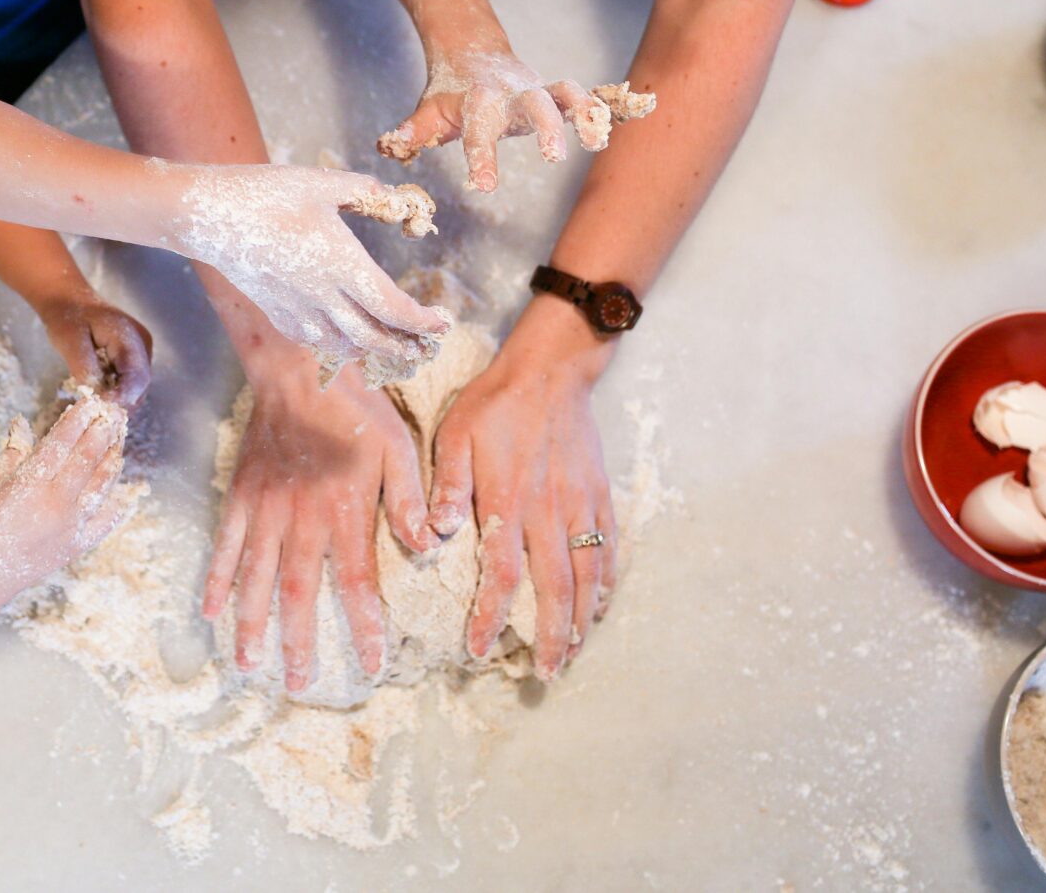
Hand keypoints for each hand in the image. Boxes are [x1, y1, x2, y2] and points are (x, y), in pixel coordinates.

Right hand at [0, 396, 133, 594]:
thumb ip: (13, 452)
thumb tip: (21, 422)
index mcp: (30, 484)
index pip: (61, 443)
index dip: (77, 420)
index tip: (91, 401)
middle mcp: (55, 503)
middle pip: (87, 459)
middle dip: (103, 432)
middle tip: (115, 412)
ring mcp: (70, 526)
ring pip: (101, 485)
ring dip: (113, 459)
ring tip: (121, 438)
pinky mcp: (76, 545)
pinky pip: (105, 522)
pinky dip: (118, 507)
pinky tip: (128, 492)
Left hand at [39, 294, 153, 407]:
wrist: (70, 301)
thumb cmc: (68, 317)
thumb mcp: (69, 341)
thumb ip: (83, 367)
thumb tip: (95, 396)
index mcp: (130, 337)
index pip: (137, 377)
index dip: (122, 397)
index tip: (100, 408)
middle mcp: (143, 345)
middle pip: (140, 386)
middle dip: (120, 402)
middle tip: (94, 410)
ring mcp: (142, 352)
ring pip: (137, 388)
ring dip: (118, 399)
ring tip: (95, 401)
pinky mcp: (134, 358)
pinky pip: (130, 382)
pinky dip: (116, 391)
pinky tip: (99, 391)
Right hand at [172, 165, 448, 374]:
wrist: (209, 215)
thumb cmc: (266, 192)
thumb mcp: (322, 181)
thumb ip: (364, 190)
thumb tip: (396, 197)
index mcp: (340, 263)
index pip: (392, 307)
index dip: (422, 321)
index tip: (442, 322)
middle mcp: (322, 294)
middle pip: (374, 336)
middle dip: (405, 344)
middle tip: (427, 344)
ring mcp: (296, 307)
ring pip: (344, 345)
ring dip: (373, 349)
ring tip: (393, 346)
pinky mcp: (276, 311)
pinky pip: (315, 340)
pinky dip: (338, 346)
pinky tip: (346, 339)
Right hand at [203, 360, 436, 692]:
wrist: (299, 364)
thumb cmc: (356, 404)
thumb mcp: (399, 446)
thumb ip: (409, 499)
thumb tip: (428, 546)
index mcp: (345, 512)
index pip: (357, 583)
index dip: (364, 627)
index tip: (372, 664)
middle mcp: (301, 520)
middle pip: (299, 594)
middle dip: (299, 643)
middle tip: (300, 684)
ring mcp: (265, 509)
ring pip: (255, 578)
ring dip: (251, 624)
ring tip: (249, 664)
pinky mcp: (241, 494)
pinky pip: (224, 544)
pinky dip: (215, 579)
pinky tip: (207, 611)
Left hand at [378, 47, 617, 192]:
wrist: (471, 53)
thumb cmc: (449, 96)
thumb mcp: (427, 112)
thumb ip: (411, 132)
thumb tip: (389, 147)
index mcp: (479, 104)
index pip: (479, 135)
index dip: (481, 159)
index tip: (484, 187)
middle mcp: (512, 97)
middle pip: (533, 107)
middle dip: (545, 127)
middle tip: (553, 155)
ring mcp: (538, 92)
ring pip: (567, 94)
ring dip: (586, 111)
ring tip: (601, 136)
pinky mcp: (557, 94)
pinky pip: (589, 96)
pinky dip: (612, 101)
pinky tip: (641, 107)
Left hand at [428, 302, 617, 679]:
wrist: (551, 370)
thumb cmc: (494, 403)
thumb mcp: (454, 434)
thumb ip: (447, 485)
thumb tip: (437, 533)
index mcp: (508, 500)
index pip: (502, 574)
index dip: (490, 616)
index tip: (478, 649)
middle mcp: (549, 511)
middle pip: (555, 588)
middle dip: (551, 637)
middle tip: (545, 675)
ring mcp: (580, 504)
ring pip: (588, 575)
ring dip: (583, 620)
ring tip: (575, 654)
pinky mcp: (599, 494)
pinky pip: (609, 546)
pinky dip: (607, 581)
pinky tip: (601, 605)